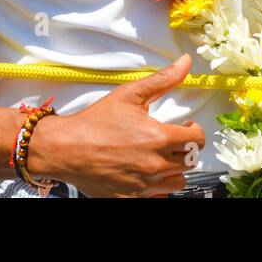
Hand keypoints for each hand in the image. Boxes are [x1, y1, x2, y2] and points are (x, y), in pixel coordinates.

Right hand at [28, 55, 205, 197]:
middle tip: (173, 141)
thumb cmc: (94, 123)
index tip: (185, 127)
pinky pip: (158, 197)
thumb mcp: (129, 94)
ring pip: (178, 183)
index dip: (194, 131)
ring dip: (175, 170)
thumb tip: (185, 63)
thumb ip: (162, 79)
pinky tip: (148, 174)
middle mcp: (154, 165)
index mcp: (158, 138)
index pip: (196, 140)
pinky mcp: (131, 198)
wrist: (65, 149)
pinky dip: (158, 187)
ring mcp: (144, 185)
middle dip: (185, 149)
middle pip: (190, 162)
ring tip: (162, 157)